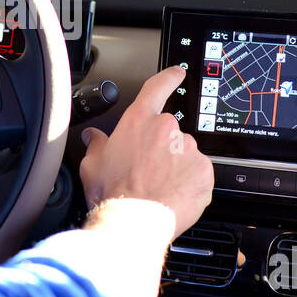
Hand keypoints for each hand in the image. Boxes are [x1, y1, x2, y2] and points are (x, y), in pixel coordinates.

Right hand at [78, 65, 213, 237]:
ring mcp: (189, 150)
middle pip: (169, 132)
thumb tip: (92, 137)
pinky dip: (189, 184)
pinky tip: (172, 196)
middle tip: (147, 172)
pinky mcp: (204, 172)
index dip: (169, 77)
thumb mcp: (92, 164)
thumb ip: (96, 144)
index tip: (177, 74)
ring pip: (186, 154)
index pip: (157, 87)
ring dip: (176, 167)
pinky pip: (199, 174)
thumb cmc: (112, 194)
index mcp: (140, 121)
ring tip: (157, 189)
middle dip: (162, 149)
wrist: (134, 223)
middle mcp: (167, 129)